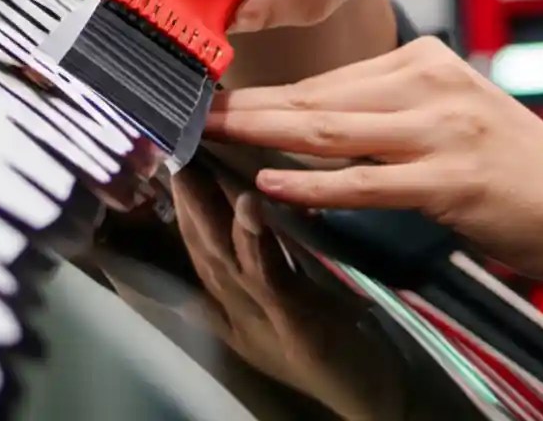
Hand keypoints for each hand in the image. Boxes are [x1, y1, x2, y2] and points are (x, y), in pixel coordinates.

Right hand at [169, 171, 401, 419]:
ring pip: (223, 259)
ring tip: (191, 169)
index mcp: (236, 304)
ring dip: (205, 214)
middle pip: (202, 248)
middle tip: (169, 148)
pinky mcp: (295, 325)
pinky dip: (255, 241)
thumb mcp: (289, 306)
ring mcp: (263, 319)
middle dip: (181, 200)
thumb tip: (235, 226)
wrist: (374, 395)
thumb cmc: (335, 344)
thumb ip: (262, 270)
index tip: (169, 159)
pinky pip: (269, 276)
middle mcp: (238, 311)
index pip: (200, 248)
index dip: (180, 207)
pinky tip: (251, 205)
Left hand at [204, 37, 542, 281]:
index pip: (328, 80)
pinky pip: (366, 182)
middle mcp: (429, 85)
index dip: (266, 93)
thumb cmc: (515, 167)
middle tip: (189, 111)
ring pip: (330, 130)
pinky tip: (269, 185)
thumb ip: (384, 112)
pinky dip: (312, 185)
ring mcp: (440, 131)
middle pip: (317, 97)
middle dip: (247, 107)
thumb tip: (307, 120)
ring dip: (261, 134)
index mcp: (425, 62)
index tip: (217, 98)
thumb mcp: (449, 115)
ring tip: (209, 135)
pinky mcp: (450, 179)